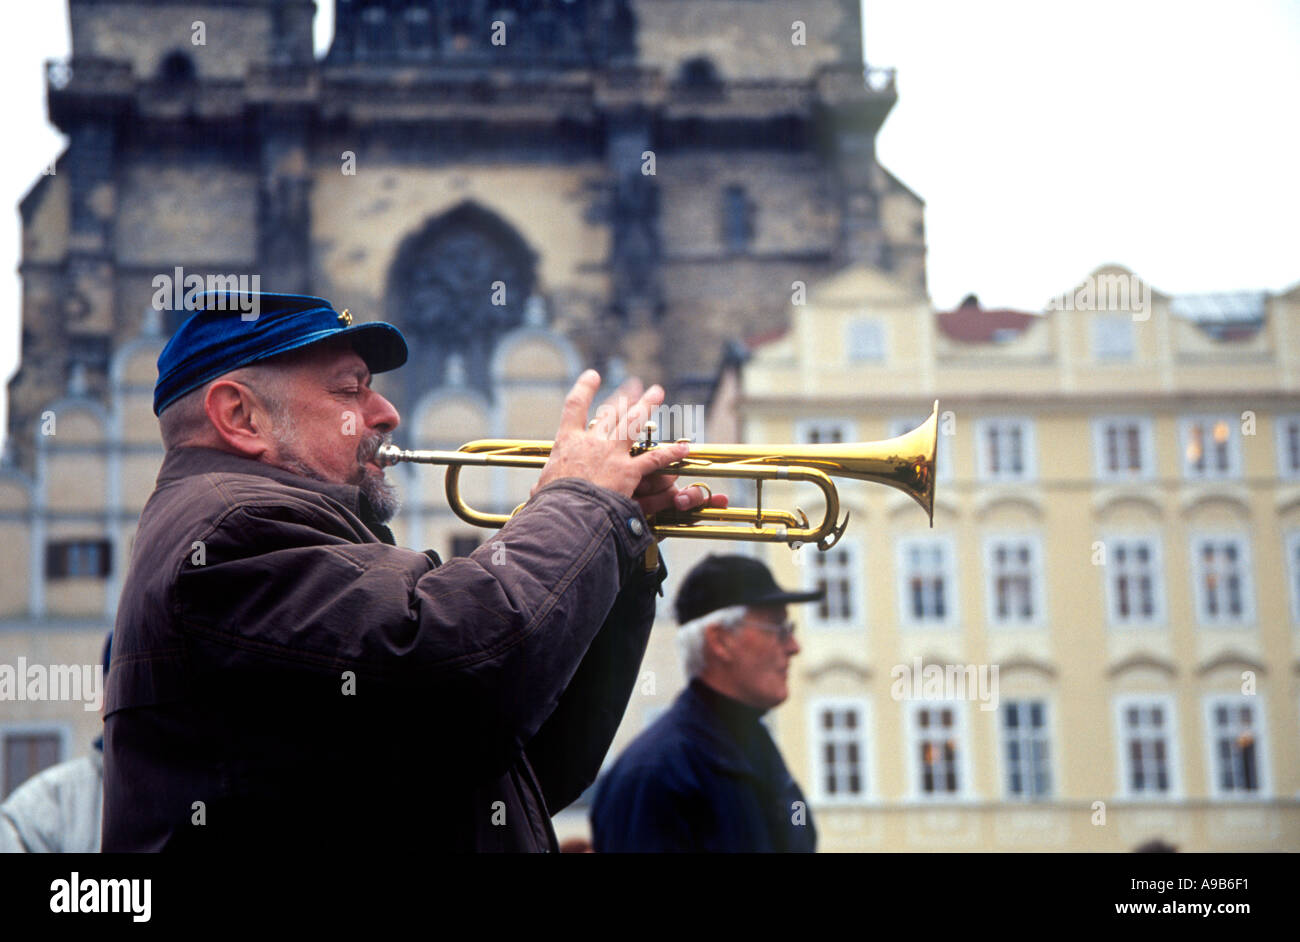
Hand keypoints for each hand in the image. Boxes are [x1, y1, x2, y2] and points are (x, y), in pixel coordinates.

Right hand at [533, 371, 728, 519]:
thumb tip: (535, 493)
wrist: (566, 515)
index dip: (585, 389)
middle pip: (611, 411)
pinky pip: (654, 459)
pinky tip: (683, 447)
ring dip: (647, 406)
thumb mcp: (543, 490)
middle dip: (625, 395)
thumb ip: (544, 487)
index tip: (593, 375)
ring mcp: (612, 454)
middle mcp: (592, 442)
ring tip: (657, 392)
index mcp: (567, 443)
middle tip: (635, 384)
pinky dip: (670, 453)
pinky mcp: (629, 471)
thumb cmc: (550, 504)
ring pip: (634, 423)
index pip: (574, 407)